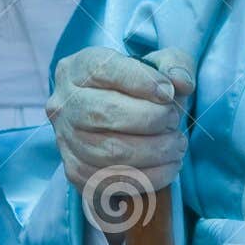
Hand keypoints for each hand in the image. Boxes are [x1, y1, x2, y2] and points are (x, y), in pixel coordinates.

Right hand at [46, 47, 195, 207]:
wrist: (121, 121)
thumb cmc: (141, 88)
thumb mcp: (160, 64)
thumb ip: (175, 65)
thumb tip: (180, 83)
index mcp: (77, 69)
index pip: (103, 70)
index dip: (141, 81)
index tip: (169, 93)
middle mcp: (63, 105)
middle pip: (104, 114)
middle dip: (151, 119)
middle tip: (175, 120)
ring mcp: (66, 141)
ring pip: (110, 152)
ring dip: (155, 150)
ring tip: (177, 144)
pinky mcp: (76, 172)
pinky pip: (114, 180)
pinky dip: (151, 176)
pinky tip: (170, 165)